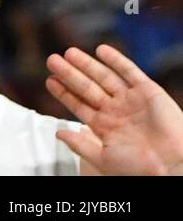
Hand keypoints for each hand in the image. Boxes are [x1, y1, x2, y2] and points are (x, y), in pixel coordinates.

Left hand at [46, 44, 182, 175]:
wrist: (171, 167)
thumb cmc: (140, 169)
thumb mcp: (103, 159)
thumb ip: (80, 145)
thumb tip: (58, 133)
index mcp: (105, 126)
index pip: (79, 104)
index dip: (64, 93)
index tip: (49, 80)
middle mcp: (117, 111)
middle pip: (87, 87)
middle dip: (69, 74)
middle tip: (52, 60)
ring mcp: (131, 100)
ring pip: (104, 77)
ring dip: (87, 64)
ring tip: (69, 53)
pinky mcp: (148, 92)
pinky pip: (130, 72)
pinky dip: (116, 60)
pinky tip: (101, 50)